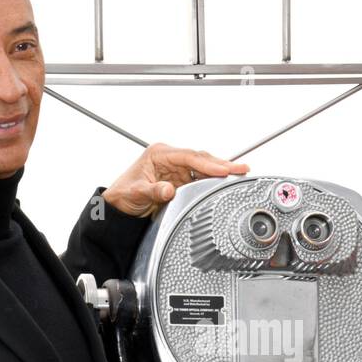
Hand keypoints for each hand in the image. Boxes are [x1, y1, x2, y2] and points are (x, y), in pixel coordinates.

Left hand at [102, 144, 248, 217]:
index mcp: (159, 154)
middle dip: (221, 164)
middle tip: (241, 169)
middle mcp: (170, 159)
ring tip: (240, 173)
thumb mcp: (136, 193)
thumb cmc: (124, 195)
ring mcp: (177, 169)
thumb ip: (153, 191)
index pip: (189, 156)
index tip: (223, 170)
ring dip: (221, 171)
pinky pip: (201, 178)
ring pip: (204, 167)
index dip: (207, 163)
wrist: (120, 207)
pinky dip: (214, 180)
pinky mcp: (181, 181)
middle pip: (201, 159)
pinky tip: (227, 182)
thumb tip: (168, 190)